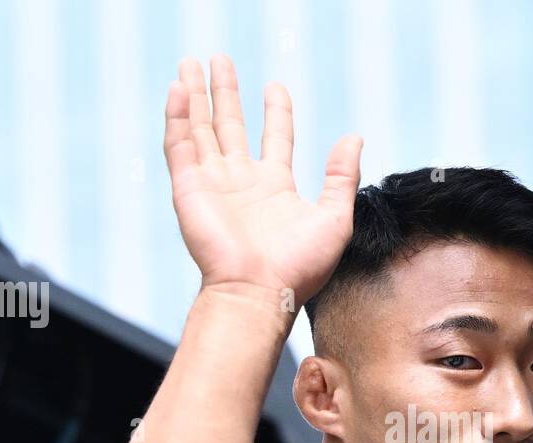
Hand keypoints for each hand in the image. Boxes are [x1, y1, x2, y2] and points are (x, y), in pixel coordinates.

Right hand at [163, 54, 362, 312]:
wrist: (259, 292)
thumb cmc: (299, 267)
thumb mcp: (335, 218)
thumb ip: (342, 177)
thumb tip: (354, 138)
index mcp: (275, 187)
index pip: (275, 137)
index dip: (275, 111)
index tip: (275, 87)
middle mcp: (242, 182)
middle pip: (231, 126)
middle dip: (226, 93)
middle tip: (220, 61)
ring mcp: (213, 184)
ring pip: (201, 129)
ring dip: (196, 95)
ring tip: (192, 63)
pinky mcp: (189, 188)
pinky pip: (180, 145)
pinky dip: (178, 116)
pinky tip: (179, 90)